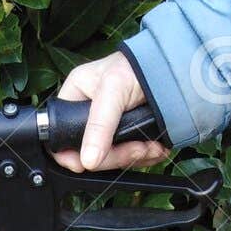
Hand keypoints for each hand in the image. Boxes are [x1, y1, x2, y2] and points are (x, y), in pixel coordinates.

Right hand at [53, 52, 168, 172]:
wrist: (170, 69)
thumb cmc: (135, 66)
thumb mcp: (112, 90)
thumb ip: (99, 126)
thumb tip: (88, 160)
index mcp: (75, 99)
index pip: (60, 135)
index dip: (69, 155)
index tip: (85, 164)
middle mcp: (89, 117)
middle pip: (90, 154)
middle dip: (116, 157)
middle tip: (136, 149)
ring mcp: (109, 130)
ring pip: (112, 160)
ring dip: (134, 158)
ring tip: (150, 145)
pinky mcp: (127, 138)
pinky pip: (131, 160)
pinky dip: (145, 157)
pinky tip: (154, 146)